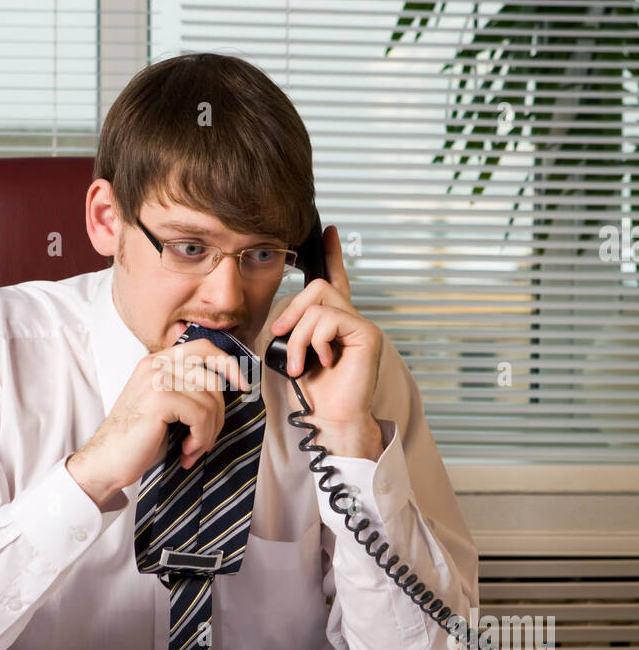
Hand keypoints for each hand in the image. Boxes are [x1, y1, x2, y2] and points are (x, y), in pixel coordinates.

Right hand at [66, 338, 251, 509]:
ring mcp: (156, 379)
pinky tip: (186, 450)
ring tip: (191, 448)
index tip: (243, 385)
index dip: (229, 364)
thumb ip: (188, 391)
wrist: (106, 462)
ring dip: (208, 432)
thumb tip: (227, 392)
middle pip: (213, 379)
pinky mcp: (159, 398)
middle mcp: (156, 365)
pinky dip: (201, 438)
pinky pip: (201, 415)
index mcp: (157, 363)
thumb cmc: (136, 441)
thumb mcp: (166, 408)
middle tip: (203, 440)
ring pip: (210, 401)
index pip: (204, 348)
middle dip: (218, 415)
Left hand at [269, 224, 383, 459]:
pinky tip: (323, 361)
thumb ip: (291, 328)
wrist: (330, 418)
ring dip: (298, 336)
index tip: (328, 230)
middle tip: (282, 336)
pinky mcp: (368, 334)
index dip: (332, 255)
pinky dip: (316, 341)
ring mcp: (361, 325)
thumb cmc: (312, 393)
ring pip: (318, 306)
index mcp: (334, 322)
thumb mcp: (292, 353)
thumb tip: (281, 319)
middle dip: (292, 312)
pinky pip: (330, 319)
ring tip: (298, 363)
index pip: (334, 280)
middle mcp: (350, 319)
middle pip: (317, 288)